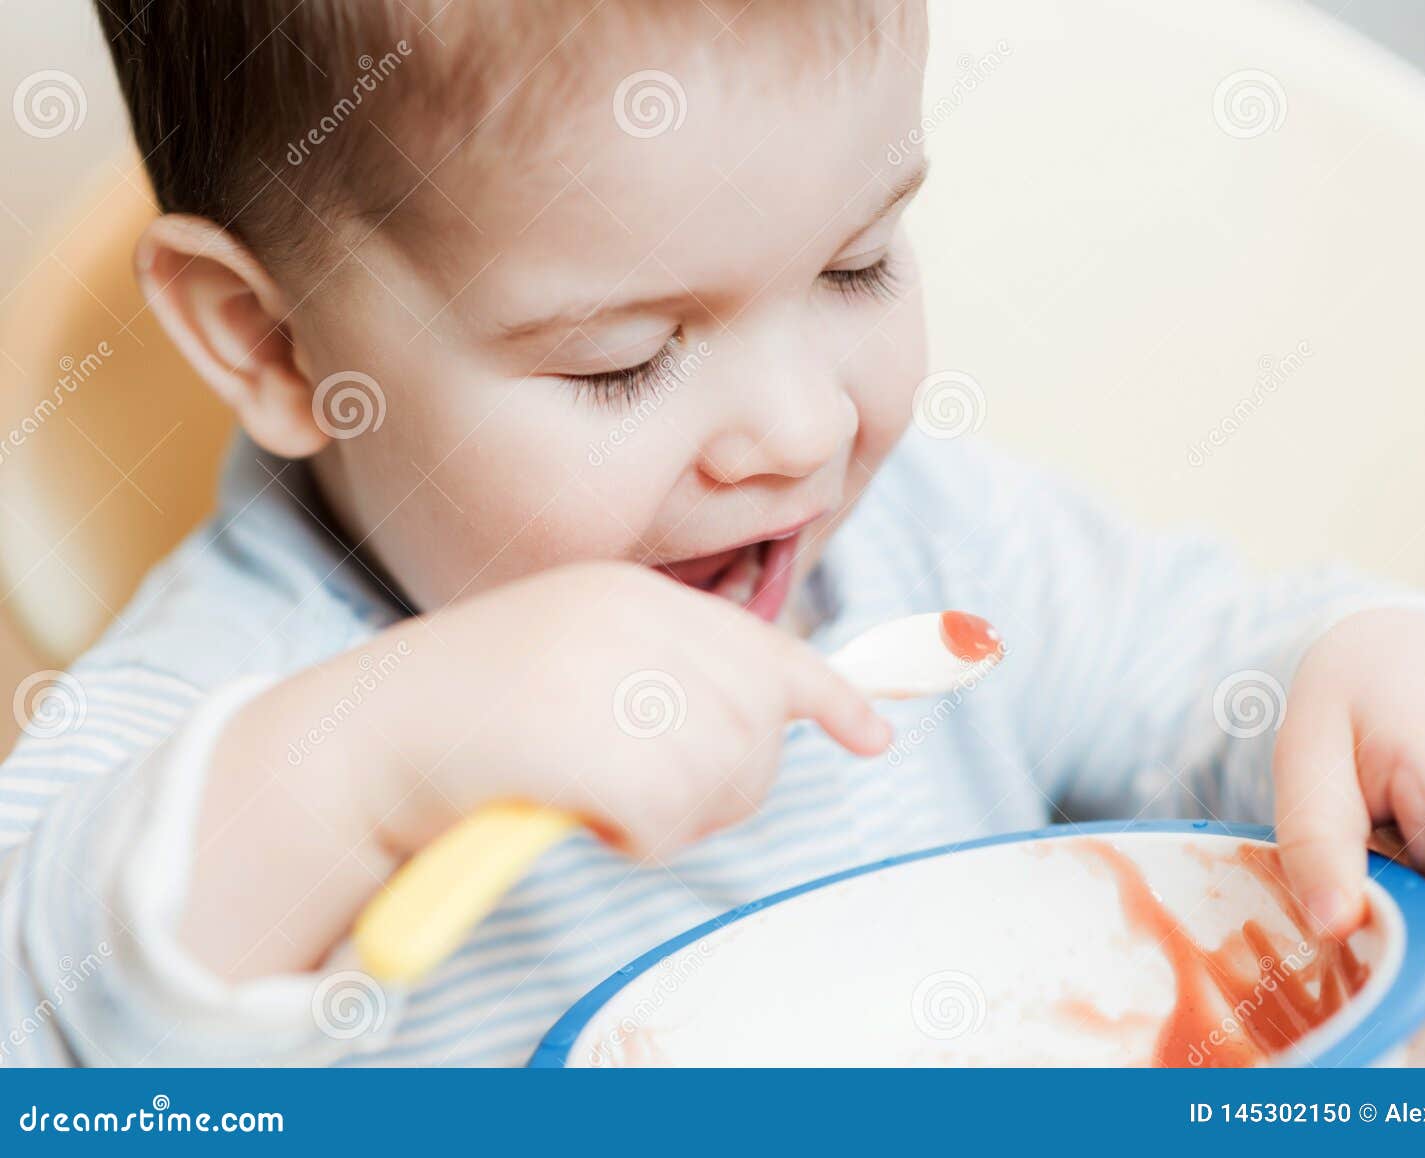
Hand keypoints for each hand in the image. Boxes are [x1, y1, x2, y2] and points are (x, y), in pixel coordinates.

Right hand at [372, 560, 890, 856]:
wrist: (354, 744)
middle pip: (760, 723)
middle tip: (652, 802)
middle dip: (731, 781)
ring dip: (677, 815)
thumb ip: (661, 674)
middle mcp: (635, 622)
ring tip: (599, 799)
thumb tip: (765, 722)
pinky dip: (635, 838)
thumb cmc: (463, 716)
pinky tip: (577, 815)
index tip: (874, 735)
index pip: (766, 647)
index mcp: (630, 595)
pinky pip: (671, 818)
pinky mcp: (592, 743)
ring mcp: (614, 677)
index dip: (830, 697)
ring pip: (727, 774)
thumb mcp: (572, 660)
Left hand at [1271, 608, 1424, 966]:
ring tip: (1349, 853)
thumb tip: (1335, 928)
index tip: (1371, 961)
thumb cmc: (1353, 695)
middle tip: (1329, 900)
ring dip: (1399, 910)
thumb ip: (1317, 842)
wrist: (1392, 652)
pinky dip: (1403, 894)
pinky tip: (1371, 855)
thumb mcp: (1309, 755)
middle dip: (1402, 932)